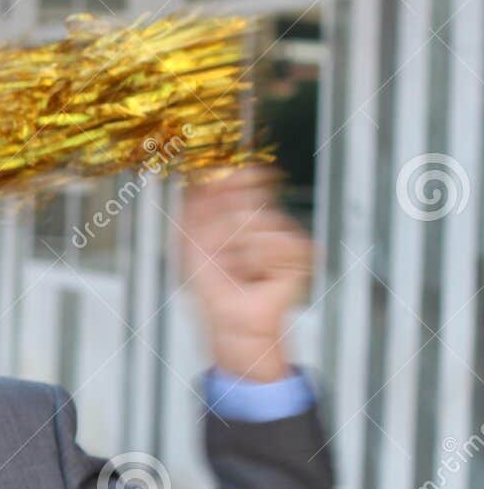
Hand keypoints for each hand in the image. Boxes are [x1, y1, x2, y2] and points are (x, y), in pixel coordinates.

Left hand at [176, 166, 311, 382]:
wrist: (230, 316)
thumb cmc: (212, 285)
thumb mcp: (191, 242)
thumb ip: (193, 208)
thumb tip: (195, 177)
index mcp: (241, 215)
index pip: (243, 182)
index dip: (235, 175)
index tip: (226, 171)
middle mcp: (265, 221)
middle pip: (250, 198)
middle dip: (227, 225)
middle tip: (222, 251)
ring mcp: (283, 235)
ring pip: (260, 220)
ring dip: (240, 248)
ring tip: (240, 268)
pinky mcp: (299, 253)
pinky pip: (275, 242)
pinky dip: (258, 259)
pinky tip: (258, 273)